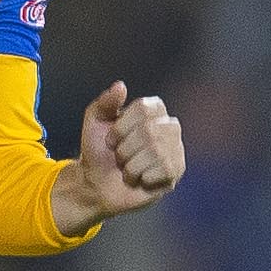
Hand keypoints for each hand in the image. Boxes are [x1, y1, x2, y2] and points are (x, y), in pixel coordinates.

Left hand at [66, 80, 185, 221]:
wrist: (97, 185)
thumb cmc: (98, 151)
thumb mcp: (94, 122)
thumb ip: (105, 102)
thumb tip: (121, 86)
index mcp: (152, 109)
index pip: (143, 109)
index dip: (121, 127)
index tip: (110, 140)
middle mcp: (169, 125)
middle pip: (150, 131)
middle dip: (125, 149)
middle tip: (119, 157)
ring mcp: (176, 148)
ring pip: (156, 151)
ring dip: (131, 165)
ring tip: (128, 169)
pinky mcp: (176, 171)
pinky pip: (163, 170)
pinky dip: (142, 177)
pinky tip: (139, 179)